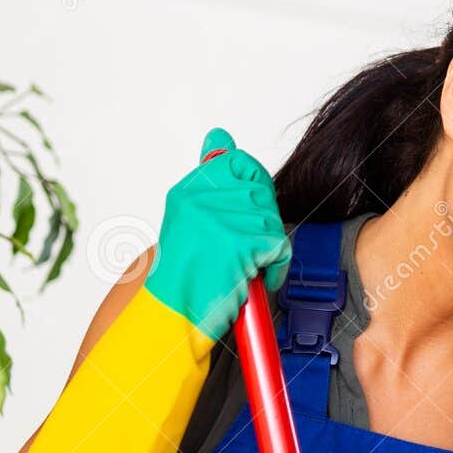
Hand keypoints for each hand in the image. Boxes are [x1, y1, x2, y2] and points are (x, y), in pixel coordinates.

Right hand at [144, 127, 290, 341]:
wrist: (172, 316)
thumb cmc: (186, 277)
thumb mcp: (193, 222)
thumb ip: (212, 181)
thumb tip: (220, 136)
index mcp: (189, 191)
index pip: (237, 161)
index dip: (255, 187)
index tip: (249, 213)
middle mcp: (201, 198)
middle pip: (261, 193)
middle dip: (263, 225)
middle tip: (246, 252)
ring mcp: (218, 218)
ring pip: (272, 220)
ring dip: (268, 250)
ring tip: (244, 269)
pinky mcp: (238, 241)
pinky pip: (279, 246)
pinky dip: (275, 268)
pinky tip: (254, 280)